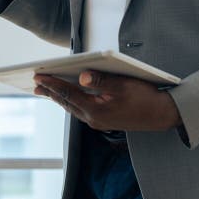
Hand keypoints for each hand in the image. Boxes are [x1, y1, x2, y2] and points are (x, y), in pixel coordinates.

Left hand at [34, 71, 181, 131]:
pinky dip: (72, 101)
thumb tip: (82, 76)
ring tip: (46, 89)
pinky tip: (69, 96)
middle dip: (51, 92)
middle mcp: (94, 119)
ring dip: (60, 98)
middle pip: (67, 103)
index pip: (68, 94)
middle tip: (35, 83)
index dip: (52, 83)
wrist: (163, 115)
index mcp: (96, 110)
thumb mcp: (124, 84)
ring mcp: (99, 122)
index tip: (38, 76)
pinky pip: (81, 110)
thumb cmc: (146, 97)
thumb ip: (102, 80)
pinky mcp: (104, 121)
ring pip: (73, 108)